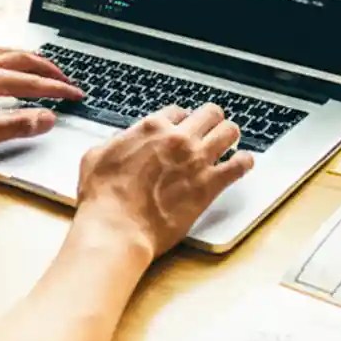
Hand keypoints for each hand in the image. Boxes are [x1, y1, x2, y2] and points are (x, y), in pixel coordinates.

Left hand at [0, 48, 82, 162]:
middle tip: (66, 79)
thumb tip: (47, 118)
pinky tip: (3, 67)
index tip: (76, 94)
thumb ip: (17, 125)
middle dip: (48, 68)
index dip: (58, 89)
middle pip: (22, 59)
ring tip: (41, 67)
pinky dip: (5, 58)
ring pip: (4, 53)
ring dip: (27, 59)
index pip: (33, 83)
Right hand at [75, 104, 254, 257]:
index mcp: (151, 128)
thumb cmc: (103, 198)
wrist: (117, 228)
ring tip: (229, 143)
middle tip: (211, 130)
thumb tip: (120, 140)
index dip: (181, 120)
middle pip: (209, 114)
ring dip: (230, 136)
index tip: (183, 129)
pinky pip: (240, 165)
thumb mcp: (96, 156)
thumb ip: (115, 142)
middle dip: (211, 121)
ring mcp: (197, 160)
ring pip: (229, 131)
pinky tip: (243, 163)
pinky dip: (244, 162)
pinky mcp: (210, 185)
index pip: (178, 111)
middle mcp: (178, 138)